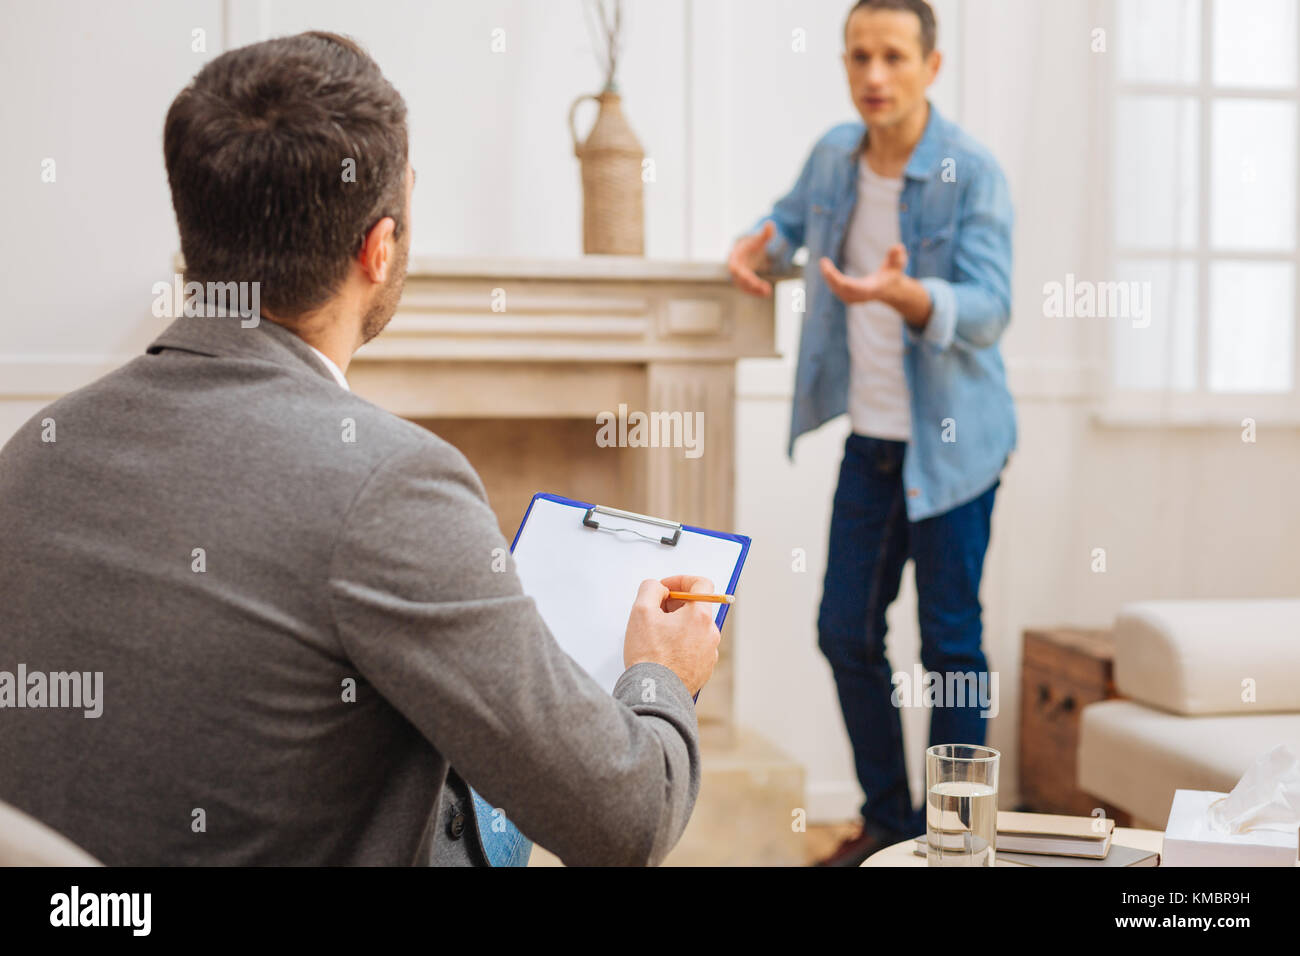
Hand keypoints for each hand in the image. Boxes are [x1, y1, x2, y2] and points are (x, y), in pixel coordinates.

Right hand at [623, 575, 721, 695]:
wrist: (655, 693)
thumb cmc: (648, 654)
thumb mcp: (641, 611)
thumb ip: (651, 589)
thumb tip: (659, 588)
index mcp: (700, 616)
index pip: (701, 584)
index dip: (681, 581)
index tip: (664, 589)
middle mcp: (711, 634)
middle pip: (697, 608)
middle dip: (675, 604)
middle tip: (655, 612)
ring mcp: (709, 653)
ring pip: (695, 629)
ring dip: (678, 625)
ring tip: (656, 636)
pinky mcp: (704, 670)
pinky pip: (694, 648)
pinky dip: (681, 644)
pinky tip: (663, 653)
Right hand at [727, 221, 774, 296]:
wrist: (753, 248)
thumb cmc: (755, 242)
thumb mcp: (761, 237)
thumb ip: (765, 233)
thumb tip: (770, 224)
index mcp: (736, 255)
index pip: (734, 266)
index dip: (741, 274)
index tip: (751, 279)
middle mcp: (735, 266)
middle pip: (739, 279)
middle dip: (751, 284)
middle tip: (764, 288)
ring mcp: (739, 275)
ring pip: (744, 286)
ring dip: (755, 290)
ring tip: (768, 292)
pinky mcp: (744, 281)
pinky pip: (748, 289)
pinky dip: (756, 292)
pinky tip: (767, 293)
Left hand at [820, 243, 907, 303]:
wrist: (890, 289)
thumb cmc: (893, 274)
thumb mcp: (898, 263)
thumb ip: (897, 256)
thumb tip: (898, 247)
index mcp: (872, 288)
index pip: (854, 287)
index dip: (841, 280)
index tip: (831, 271)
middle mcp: (862, 296)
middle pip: (842, 289)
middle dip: (831, 277)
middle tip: (823, 262)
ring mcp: (855, 299)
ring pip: (838, 290)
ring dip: (828, 277)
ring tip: (824, 263)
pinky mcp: (850, 297)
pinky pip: (837, 290)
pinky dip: (830, 280)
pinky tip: (826, 269)